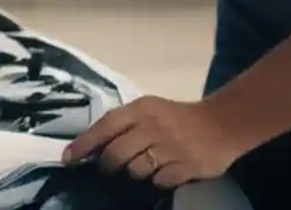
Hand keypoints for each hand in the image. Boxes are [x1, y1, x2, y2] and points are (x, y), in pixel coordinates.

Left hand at [62, 96, 246, 188]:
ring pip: (136, 170)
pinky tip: (168, 170)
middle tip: (109, 168)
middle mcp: (153, 126)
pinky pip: (159, 181)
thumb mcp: (150, 110)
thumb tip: (92, 147)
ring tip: (148, 164)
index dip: (84, 143)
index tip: (68, 158)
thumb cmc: (178, 117)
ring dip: (136, 172)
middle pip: (115, 153)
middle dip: (108, 165)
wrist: (222, 123)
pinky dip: (159, 180)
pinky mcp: (186, 165)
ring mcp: (170, 147)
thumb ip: (124, 124)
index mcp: (142, 109)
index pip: (105, 126)